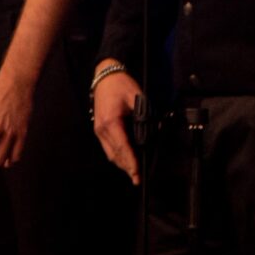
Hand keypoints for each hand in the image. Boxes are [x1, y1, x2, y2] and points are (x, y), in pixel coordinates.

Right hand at [91, 69, 143, 184]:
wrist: (105, 76)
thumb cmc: (120, 85)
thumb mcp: (136, 97)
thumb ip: (145, 114)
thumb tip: (155, 128)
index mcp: (110, 122)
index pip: (122, 147)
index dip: (131, 161)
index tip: (137, 171)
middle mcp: (102, 129)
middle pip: (115, 154)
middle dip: (126, 167)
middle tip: (137, 178)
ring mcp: (99, 130)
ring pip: (110, 153)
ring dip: (121, 163)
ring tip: (132, 172)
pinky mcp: (99, 129)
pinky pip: (108, 147)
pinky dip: (117, 155)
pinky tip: (125, 159)